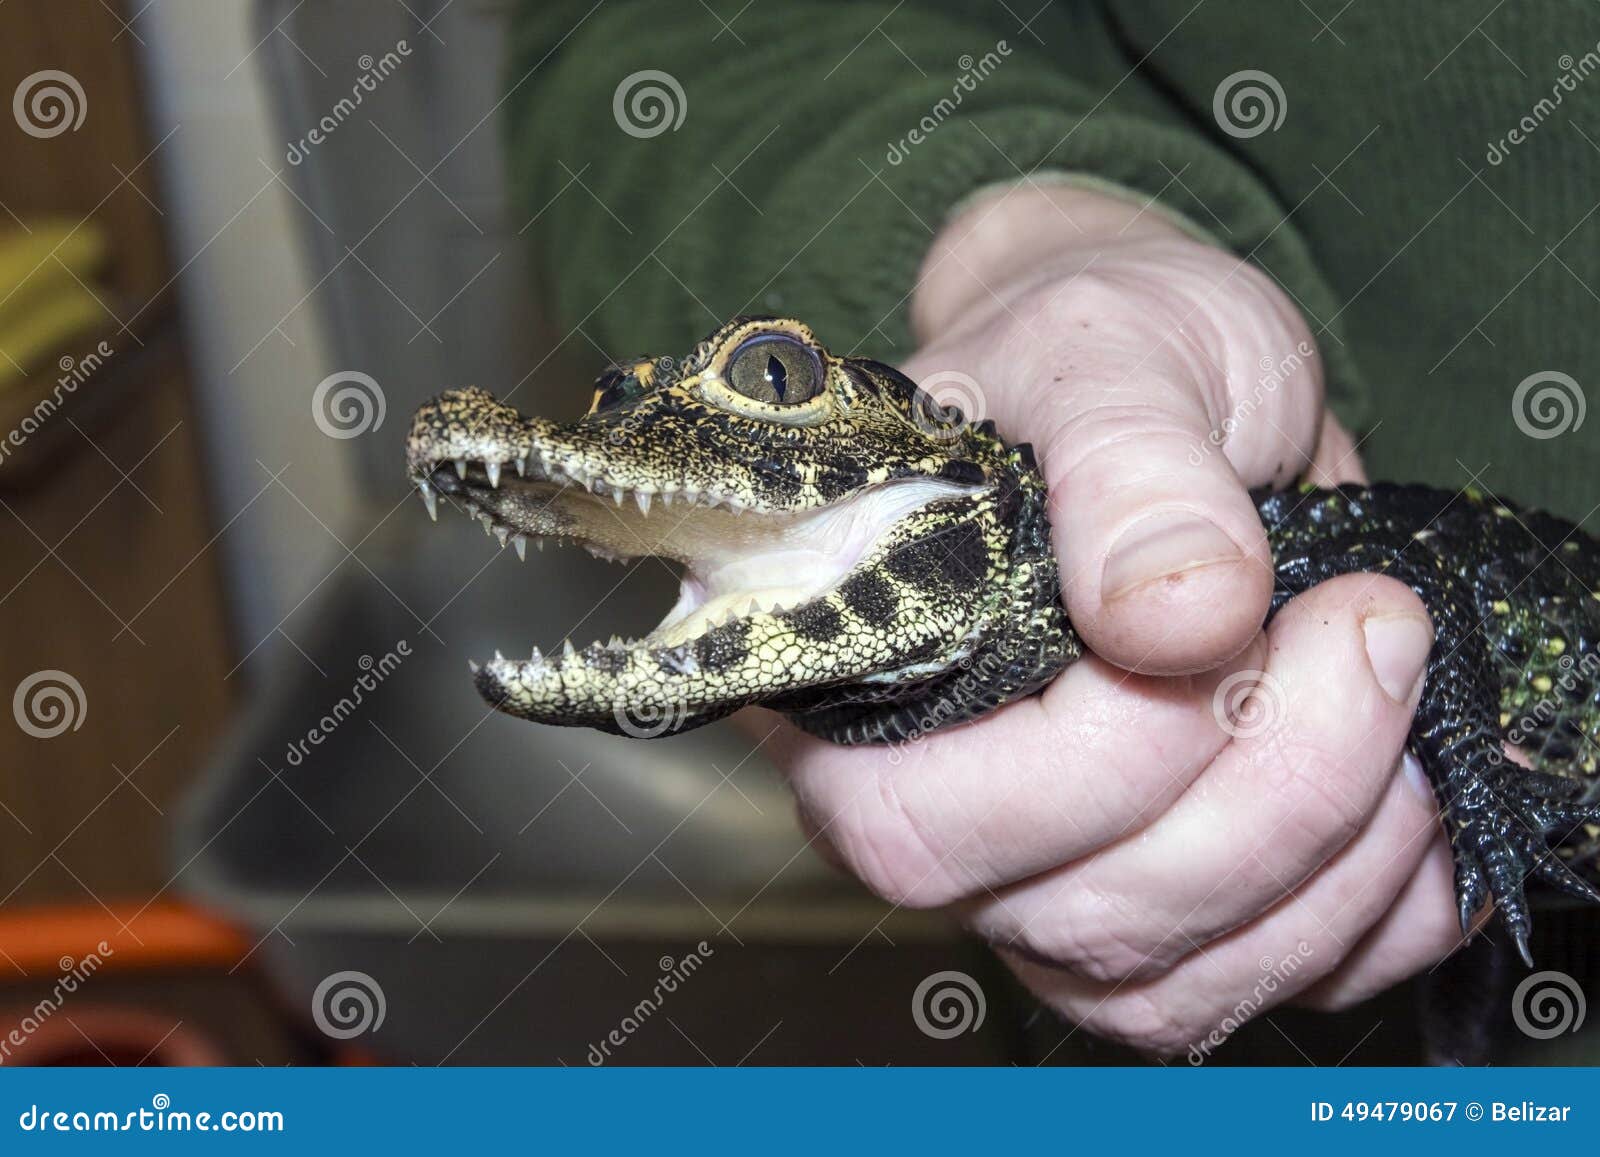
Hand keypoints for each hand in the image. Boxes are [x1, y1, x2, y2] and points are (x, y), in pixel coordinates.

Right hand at [757, 184, 1464, 1055]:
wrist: (1163, 384)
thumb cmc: (1094, 349)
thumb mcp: (1107, 351)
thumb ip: (1128, 467)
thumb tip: (1176, 614)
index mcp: (849, 674)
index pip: (916, 821)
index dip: (1095, 759)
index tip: (1233, 607)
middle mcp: (922, 806)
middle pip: (1070, 917)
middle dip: (1268, 790)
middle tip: (1367, 620)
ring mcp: (1034, 877)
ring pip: (1173, 985)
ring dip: (1339, 847)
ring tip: (1390, 670)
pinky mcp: (1150, 912)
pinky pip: (1267, 984)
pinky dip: (1378, 905)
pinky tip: (1409, 778)